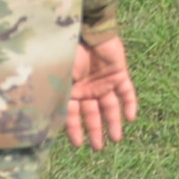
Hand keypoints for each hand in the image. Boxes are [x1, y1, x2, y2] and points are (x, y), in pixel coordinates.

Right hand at [65, 30, 139, 148]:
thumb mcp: (58, 78)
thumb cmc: (66, 53)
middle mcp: (87, 88)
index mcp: (70, 90)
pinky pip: (126, 91)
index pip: (72, 114)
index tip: (79, 145)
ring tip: (116, 139)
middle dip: (95, 131)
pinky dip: (130, 104)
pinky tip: (131, 118)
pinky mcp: (119, 73)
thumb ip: (58, 97)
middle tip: (99, 148)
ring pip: (110, 106)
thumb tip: (48, 121)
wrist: (85, 31)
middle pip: (92, 113)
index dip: (75, 129)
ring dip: (113, 122)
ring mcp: (103, 81)